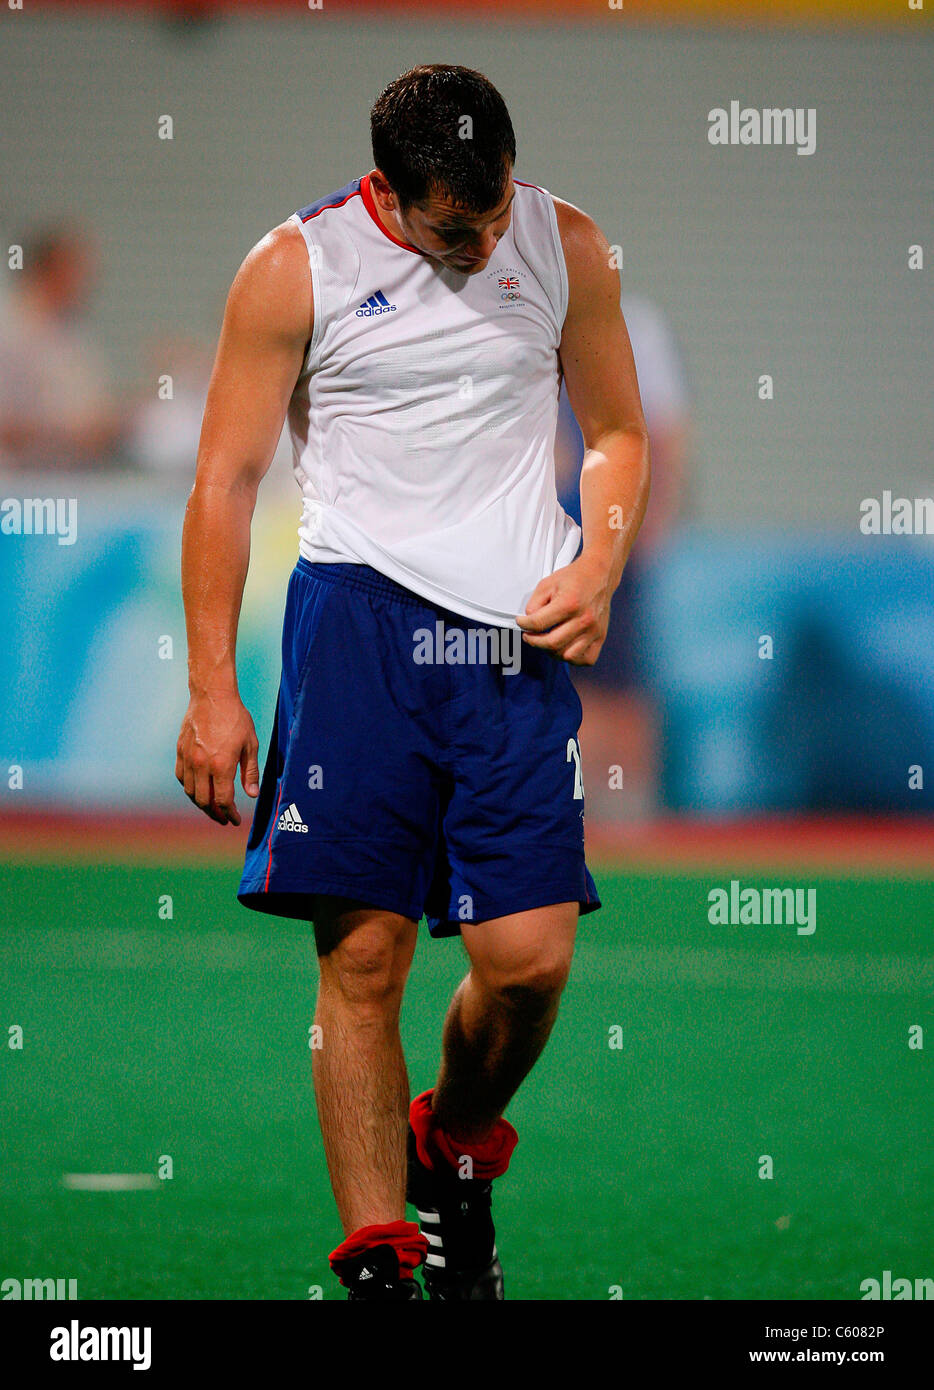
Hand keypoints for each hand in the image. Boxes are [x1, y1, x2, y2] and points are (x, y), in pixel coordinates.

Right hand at [175, 689, 259, 825]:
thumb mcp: (251, 745)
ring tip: (211, 807)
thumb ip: (250, 772)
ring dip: (201, 803)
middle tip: (223, 818)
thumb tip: (252, 795)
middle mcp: (202, 765)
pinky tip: (198, 789)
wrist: (212, 696)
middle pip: (204, 801)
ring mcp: (188, 758)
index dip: (229, 814)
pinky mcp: (180, 751)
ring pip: (190, 792)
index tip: (234, 820)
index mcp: (222, 765)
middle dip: (215, 814)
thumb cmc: (235, 718)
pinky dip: (189, 788)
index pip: (223, 800)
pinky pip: (181, 777)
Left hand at [516, 554, 612, 665]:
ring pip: (567, 655)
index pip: (538, 623)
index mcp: (569, 603)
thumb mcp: (547, 584)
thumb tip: (528, 622)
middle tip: (530, 635)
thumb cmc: (575, 579)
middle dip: (534, 641)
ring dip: (552, 652)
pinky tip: (565, 648)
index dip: (524, 625)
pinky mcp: (600, 636)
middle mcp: (583, 619)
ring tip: (547, 641)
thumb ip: (534, 604)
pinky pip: (586, 659)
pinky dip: (573, 658)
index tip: (522, 622)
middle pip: (551, 643)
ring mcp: (594, 630)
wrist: (599, 575)